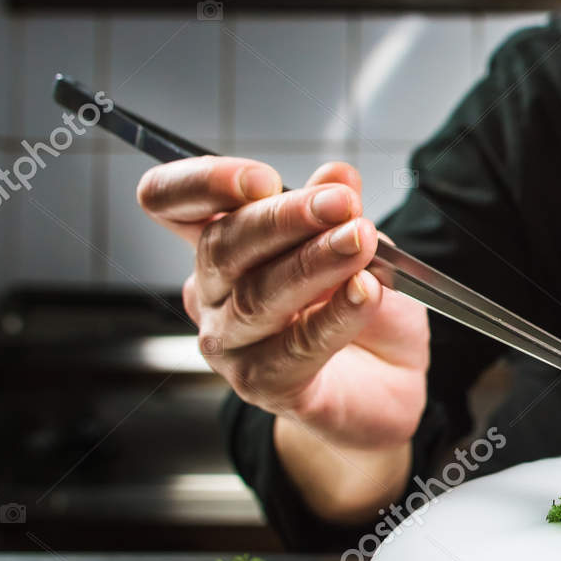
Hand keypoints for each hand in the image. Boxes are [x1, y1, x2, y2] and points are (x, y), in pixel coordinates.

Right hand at [137, 157, 429, 451]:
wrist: (389, 379)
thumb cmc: (361, 305)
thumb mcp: (360, 245)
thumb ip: (340, 213)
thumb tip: (337, 175)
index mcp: (222, 241)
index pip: (171, 202)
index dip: (201, 184)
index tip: (261, 179)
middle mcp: (213, 291)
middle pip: (221, 247)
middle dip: (282, 219)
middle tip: (340, 204)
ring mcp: (231, 343)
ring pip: (257, 297)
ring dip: (313, 262)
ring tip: (359, 241)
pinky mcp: (265, 384)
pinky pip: (297, 346)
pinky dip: (336, 315)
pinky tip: (365, 292)